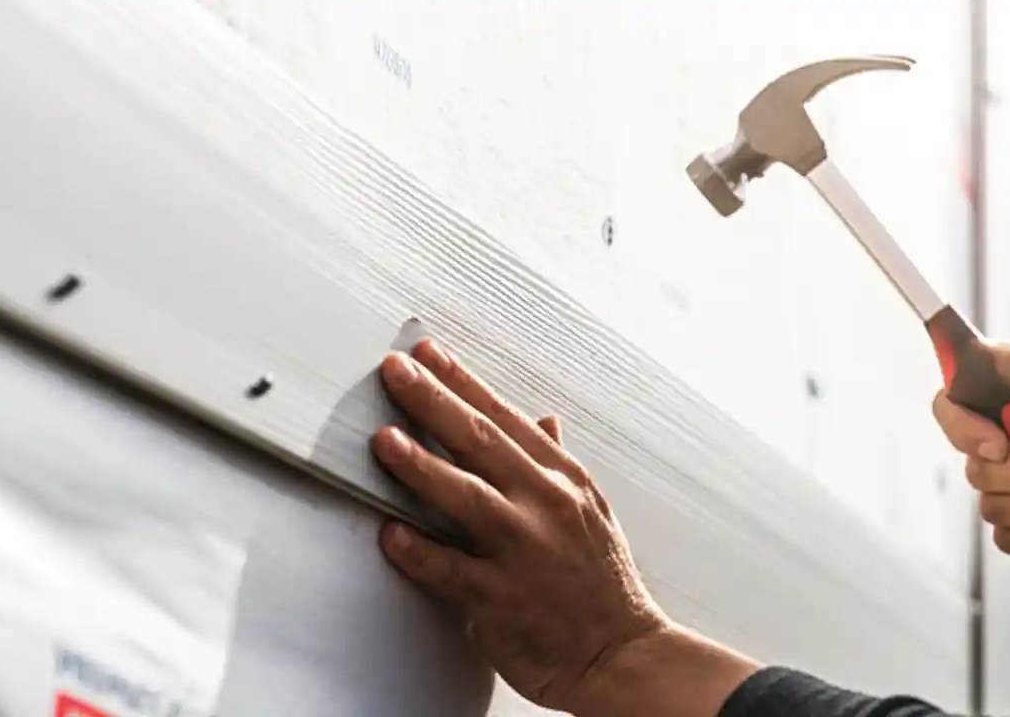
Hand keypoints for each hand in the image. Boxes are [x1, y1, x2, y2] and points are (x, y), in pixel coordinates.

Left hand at [372, 340, 757, 715]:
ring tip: (384, 440)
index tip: (427, 353)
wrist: (625, 655)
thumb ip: (556, 462)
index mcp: (563, 479)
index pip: (505, 417)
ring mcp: (524, 552)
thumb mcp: (591, 509)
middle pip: (481, 441)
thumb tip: (542, 419)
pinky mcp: (503, 600)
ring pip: (466, 498)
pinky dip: (419, 552)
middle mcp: (545, 506)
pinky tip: (390, 533)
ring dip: (421, 466)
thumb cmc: (602, 584)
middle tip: (394, 371)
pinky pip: (451, 571)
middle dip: (433, 401)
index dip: (462, 381)